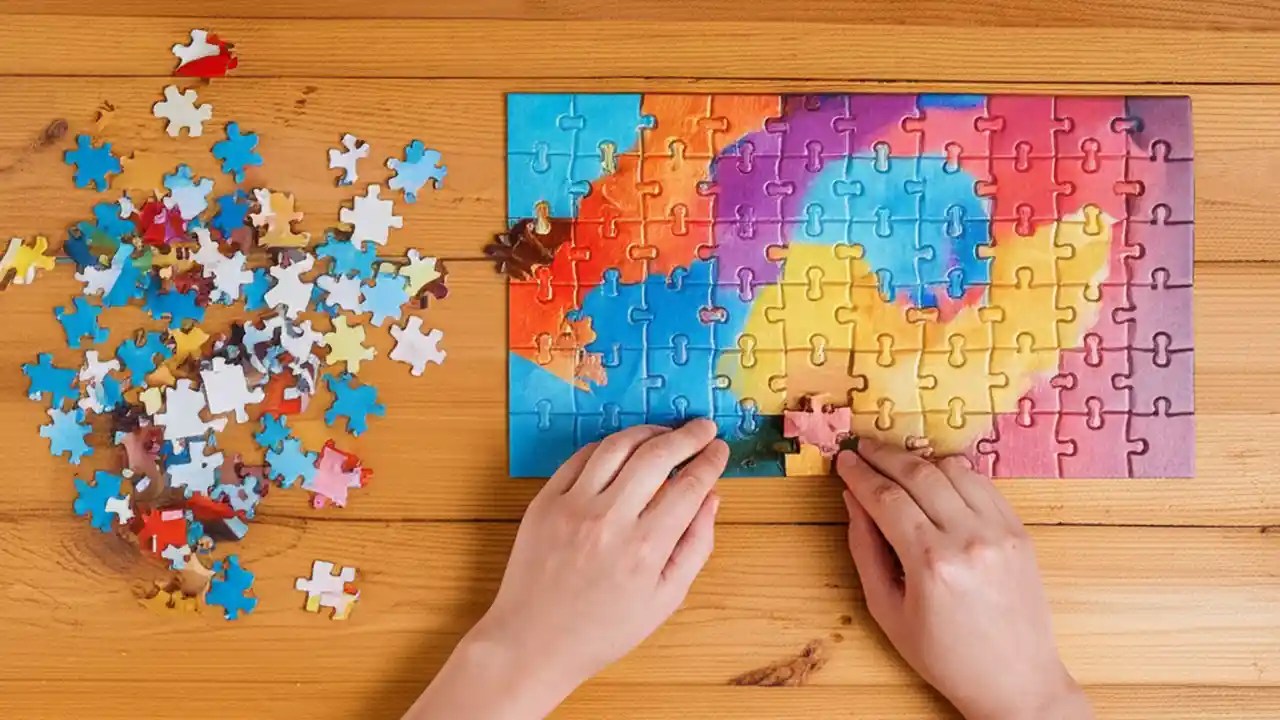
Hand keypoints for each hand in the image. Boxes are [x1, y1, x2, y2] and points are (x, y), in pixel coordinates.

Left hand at [405, 420, 726, 719]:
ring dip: (648, 431)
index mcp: (646, 548)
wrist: (534, 642)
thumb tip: (712, 499)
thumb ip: (695, 546)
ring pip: (618, 446)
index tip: (719, 449)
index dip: (710, 460)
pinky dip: (608, 446)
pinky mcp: (545, 501)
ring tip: (666, 433)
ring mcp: (573, 506)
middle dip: (687, 435)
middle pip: (657, 455)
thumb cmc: (603, 629)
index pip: (689, 485)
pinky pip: (581, 457)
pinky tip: (624, 448)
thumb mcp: (665, 599)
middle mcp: (610, 520)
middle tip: (702, 427)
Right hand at [836, 438, 1092, 719]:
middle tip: (862, 449)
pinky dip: (954, 472)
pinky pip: (983, 483)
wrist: (1014, 679)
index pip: (886, 498)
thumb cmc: (945, 655)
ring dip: (919, 459)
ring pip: (952, 469)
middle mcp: (969, 539)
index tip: (843, 460)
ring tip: (895, 462)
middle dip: (883, 455)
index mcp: (931, 563)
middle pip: (918, 473)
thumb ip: (865, 549)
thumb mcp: (887, 610)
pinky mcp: (1019, 531)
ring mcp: (1000, 531)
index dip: (860, 474)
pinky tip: (934, 477)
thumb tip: (853, 499)